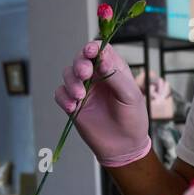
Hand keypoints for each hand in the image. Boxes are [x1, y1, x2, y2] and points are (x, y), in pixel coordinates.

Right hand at [54, 40, 151, 166]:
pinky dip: (63, 98)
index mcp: (113, 69)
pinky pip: (60, 94)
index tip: (90, 52)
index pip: (100, 50)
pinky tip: (72, 107)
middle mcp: (97, 76)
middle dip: (80, 64)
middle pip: (81, 59)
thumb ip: (116, 76)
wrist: (124, 146)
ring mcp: (84, 89)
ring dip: (71, 82)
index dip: (93, 48)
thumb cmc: (133, 119)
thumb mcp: (131, 96)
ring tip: (80, 96)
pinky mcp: (73, 104)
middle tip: (85, 74)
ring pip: (68, 74)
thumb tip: (101, 58)